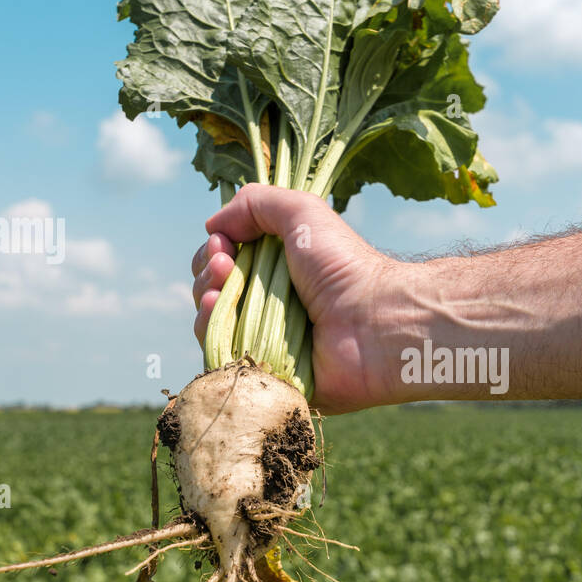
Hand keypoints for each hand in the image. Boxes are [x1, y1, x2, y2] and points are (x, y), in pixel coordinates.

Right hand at [193, 183, 409, 413]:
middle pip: (213, 294)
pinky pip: (225, 363)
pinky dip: (213, 339)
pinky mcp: (267, 379)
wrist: (375, 322)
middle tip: (226, 267)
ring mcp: (267, 345)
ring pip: (213, 328)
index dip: (214, 252)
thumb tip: (214, 225)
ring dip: (205, 303)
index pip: (224, 265)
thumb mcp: (302, 212)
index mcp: (278, 273)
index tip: (222, 245)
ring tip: (220, 292)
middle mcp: (270, 308)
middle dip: (208, 275)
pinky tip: (217, 318)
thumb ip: (256, 203)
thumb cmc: (345, 267)